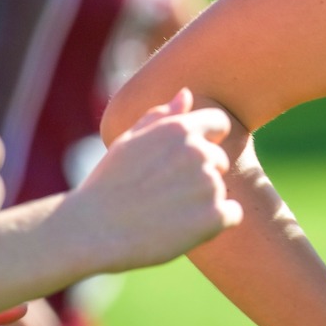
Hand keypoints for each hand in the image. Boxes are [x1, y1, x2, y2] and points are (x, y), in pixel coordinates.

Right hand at [66, 89, 241, 269]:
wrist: (93, 230)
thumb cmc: (107, 185)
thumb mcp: (130, 141)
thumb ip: (162, 116)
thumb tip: (187, 94)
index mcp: (180, 129)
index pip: (220, 123)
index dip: (208, 140)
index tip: (188, 161)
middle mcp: (199, 152)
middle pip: (220, 160)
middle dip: (200, 175)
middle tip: (165, 194)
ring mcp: (209, 184)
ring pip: (221, 189)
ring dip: (203, 201)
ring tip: (166, 212)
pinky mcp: (214, 217)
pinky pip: (232, 215)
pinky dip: (214, 224)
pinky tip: (184, 228)